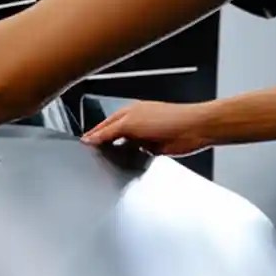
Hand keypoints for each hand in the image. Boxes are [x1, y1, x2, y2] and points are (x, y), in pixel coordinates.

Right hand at [80, 100, 214, 155]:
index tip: (83, 146)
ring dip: (118, 154)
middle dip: (103, 146)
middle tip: (94, 155)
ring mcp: (143, 137)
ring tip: (110, 160)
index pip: (102, 125)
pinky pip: (135, 157)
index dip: (92, 135)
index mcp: (127, 113)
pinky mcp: (151, 149)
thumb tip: (90, 139)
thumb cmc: (168, 118)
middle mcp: (134, 124)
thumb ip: (108, 132)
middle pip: (111, 137)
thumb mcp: (129, 123)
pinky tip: (128, 163)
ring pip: (122, 148)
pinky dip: (131, 160)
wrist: (193, 130)